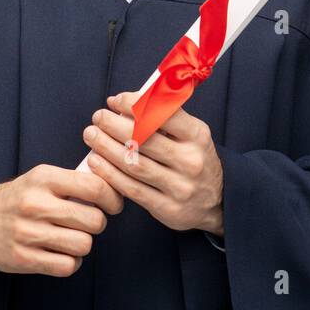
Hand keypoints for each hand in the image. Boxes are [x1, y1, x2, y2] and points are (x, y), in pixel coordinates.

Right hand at [0, 164, 123, 275]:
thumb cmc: (20, 198)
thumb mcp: (41, 178)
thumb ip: (73, 182)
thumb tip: (112, 189)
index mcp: (44, 178)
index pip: (94, 187)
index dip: (112, 199)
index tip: (113, 205)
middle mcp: (36, 204)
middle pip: (94, 221)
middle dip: (97, 223)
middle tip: (87, 222)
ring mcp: (28, 233)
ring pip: (83, 245)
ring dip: (83, 244)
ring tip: (72, 237)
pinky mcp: (24, 259)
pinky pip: (67, 266)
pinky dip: (71, 262)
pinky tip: (63, 253)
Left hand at [81, 92, 224, 236]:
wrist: (217, 201)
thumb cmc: (193, 158)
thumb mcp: (190, 133)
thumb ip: (159, 116)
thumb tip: (118, 102)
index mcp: (197, 136)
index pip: (163, 114)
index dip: (135, 104)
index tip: (116, 101)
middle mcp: (190, 161)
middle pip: (143, 139)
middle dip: (113, 125)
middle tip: (98, 117)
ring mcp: (179, 187)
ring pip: (133, 164)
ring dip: (106, 147)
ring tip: (91, 135)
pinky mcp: (166, 208)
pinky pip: (131, 189)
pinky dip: (109, 174)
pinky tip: (96, 161)